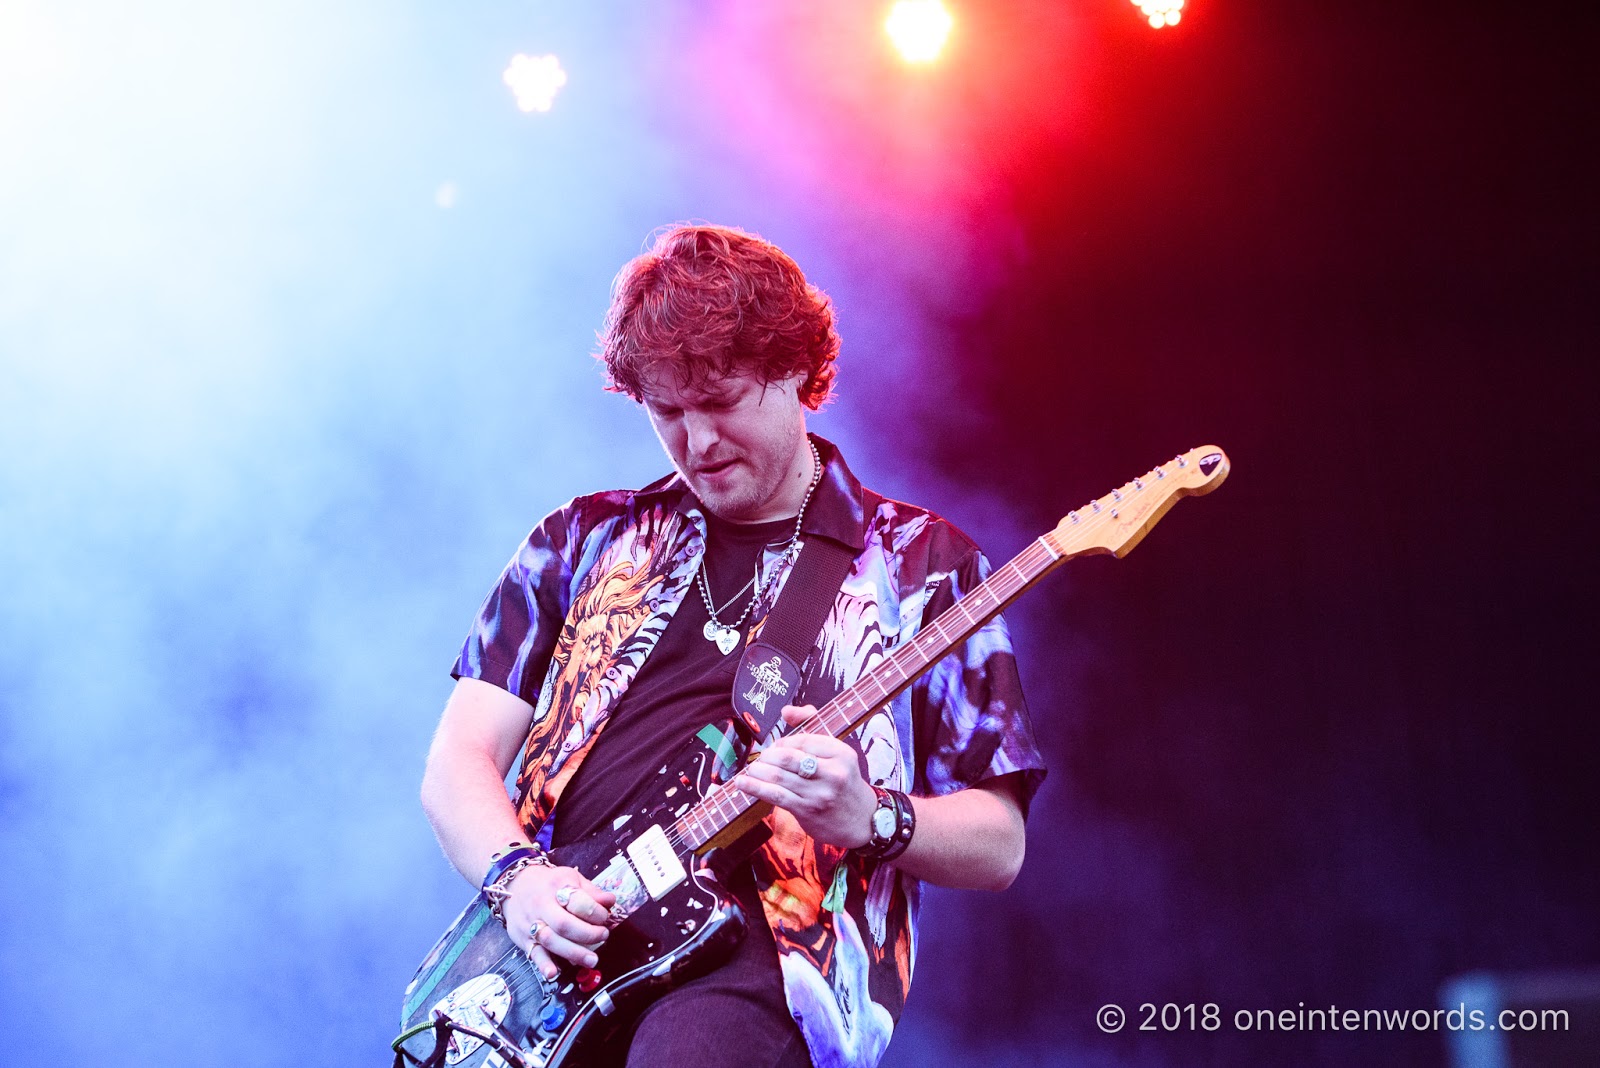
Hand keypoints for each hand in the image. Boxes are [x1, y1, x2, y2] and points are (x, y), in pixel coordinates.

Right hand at [499, 863, 616, 978]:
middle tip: (603, 936)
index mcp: (557, 886)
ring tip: (591, 959)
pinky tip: (553, 973)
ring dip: (573, 953)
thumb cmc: (548, 883)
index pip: (578, 901)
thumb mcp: (571, 878)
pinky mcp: (523, 939)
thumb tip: (610, 901)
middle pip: (564, 924)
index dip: (595, 912)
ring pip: (551, 941)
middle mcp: (542, 905)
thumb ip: (591, 892)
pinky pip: (533, 954)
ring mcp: (531, 923)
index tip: (605, 917)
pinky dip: (544, 965)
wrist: (515, 885)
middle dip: (588, 934)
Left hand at [733, 704, 877, 849]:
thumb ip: (812, 723)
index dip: (783, 742)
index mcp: (841, 753)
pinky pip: (775, 795)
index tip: (776, 747)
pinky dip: (755, 787)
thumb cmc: (843, 781)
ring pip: (778, 776)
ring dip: (758, 771)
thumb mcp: (836, 751)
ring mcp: (819, 793)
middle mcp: (832, 772)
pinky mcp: (807, 810)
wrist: (860, 820)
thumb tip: (786, 711)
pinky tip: (742, 783)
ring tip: (751, 770)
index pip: (802, 739)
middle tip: (761, 759)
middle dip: (767, 756)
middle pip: (787, 757)